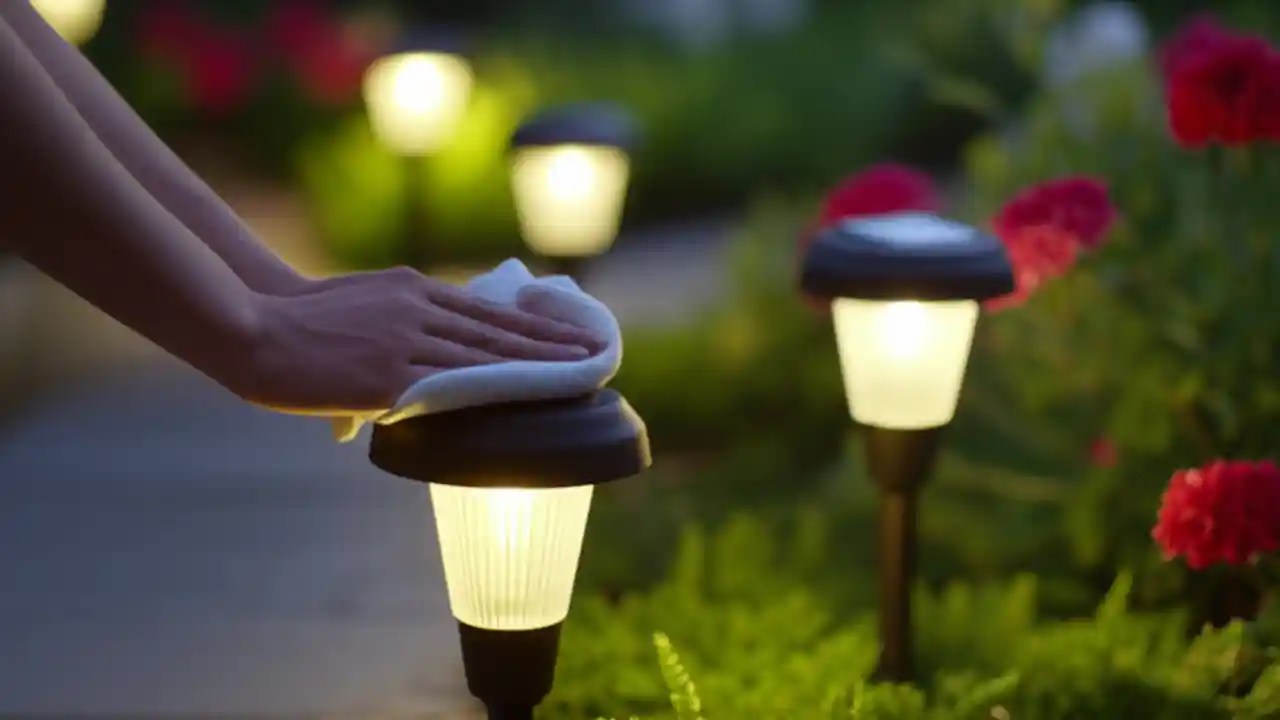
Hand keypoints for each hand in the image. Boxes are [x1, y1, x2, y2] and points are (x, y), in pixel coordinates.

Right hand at [221, 267, 602, 413]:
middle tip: (592, 353)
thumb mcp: (357, 307)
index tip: (566, 333)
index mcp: (411, 289)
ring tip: (574, 375)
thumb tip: (404, 365)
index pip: (485, 311)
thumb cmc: (297, 321)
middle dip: (549, 344)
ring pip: (484, 356)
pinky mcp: (387, 377)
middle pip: (497, 330)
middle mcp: (416, 309)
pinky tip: (522, 399)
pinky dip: (491, 390)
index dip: (530, 325)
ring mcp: (404, 342)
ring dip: (534, 367)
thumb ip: (390, 330)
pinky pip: (450, 385)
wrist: (253, 327)